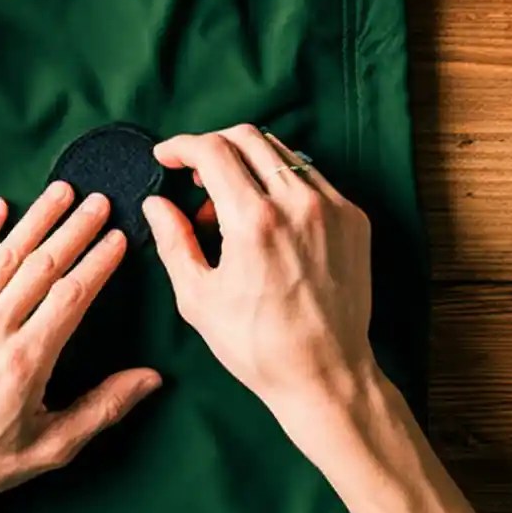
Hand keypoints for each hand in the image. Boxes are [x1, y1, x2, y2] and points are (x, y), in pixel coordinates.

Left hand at [0, 182, 161, 512]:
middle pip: (42, 266)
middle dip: (74, 229)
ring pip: (4, 258)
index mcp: (26, 360)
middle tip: (100, 200)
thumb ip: (103, 408)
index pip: (71, 295)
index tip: (119, 238)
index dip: (98, 262)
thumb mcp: (51, 447)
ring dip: (35, 220)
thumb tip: (151, 378)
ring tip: (61, 192)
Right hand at [142, 125, 376, 446]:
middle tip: (194, 174)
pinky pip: (311, 178)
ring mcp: (333, 208)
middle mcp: (298, 204)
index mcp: (254, 221)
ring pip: (282, 153)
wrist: (326, 374)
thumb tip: (156, 204)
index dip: (181, 146)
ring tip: (229, 202)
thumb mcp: (198, 298)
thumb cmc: (258, 345)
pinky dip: (281, 183)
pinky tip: (266, 217)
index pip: (212, 150)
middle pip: (248, 138)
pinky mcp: (354, 219)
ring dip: (248, 163)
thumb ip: (174, 241)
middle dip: (212, 146)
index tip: (166, 157)